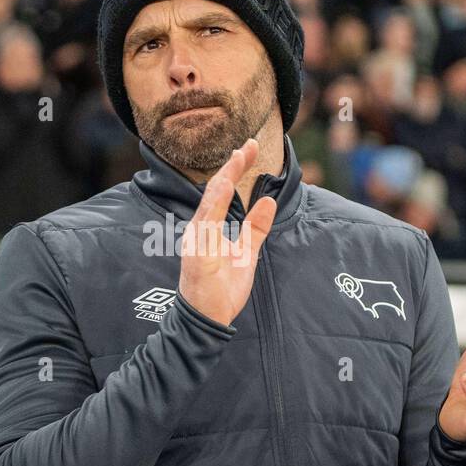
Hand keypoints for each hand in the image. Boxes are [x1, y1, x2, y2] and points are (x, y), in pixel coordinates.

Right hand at [177, 138, 276, 326]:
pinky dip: (215, 204)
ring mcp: (197, 241)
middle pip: (215, 190)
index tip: (251, 148)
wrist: (207, 320)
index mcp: (210, 228)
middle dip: (232, 166)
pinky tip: (223, 186)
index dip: (236, 169)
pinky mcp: (198, 254)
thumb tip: (268, 201)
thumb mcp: (246, 253)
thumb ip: (255, 228)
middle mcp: (200, 230)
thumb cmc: (221, 288)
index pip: (222, 191)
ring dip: (224, 179)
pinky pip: (206, 225)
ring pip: (210, 203)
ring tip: (238, 157)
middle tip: (249, 144)